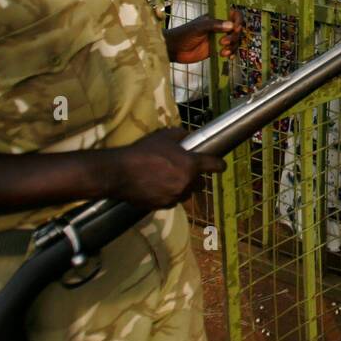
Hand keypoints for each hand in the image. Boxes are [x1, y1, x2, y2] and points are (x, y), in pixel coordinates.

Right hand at [102, 128, 225, 208]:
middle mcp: (186, 182)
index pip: (213, 165)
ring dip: (182, 187)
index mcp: (190, 164)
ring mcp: (175, 196)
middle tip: (185, 171)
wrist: (120, 173)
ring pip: (186, 193)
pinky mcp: (163, 205)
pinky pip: (172, 200)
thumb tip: (188, 137)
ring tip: (168, 179)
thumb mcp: (164, 136)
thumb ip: (181, 135)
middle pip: (201, 183)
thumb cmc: (143, 152)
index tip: (221, 166)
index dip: (219, 165)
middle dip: (196, 178)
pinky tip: (157, 187)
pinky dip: (169, 195)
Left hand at [165, 9, 242, 63]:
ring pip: (234, 41)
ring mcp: (218, 39)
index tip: (235, 28)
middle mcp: (219, 27)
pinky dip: (231, 54)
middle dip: (234, 37)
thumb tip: (231, 26)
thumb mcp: (199, 28)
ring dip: (232, 47)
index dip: (237, 20)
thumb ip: (214, 25)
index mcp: (215, 18)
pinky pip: (229, 50)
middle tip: (223, 42)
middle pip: (236, 30)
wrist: (174, 49)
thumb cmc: (183, 34)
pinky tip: (227, 57)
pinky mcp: (217, 50)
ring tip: (223, 52)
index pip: (233, 15)